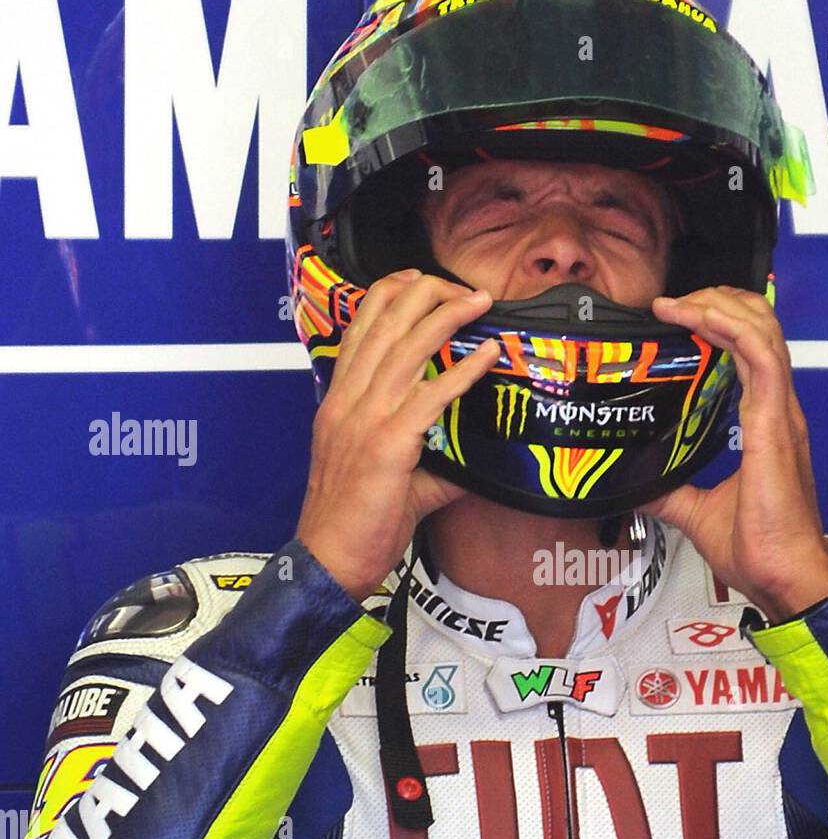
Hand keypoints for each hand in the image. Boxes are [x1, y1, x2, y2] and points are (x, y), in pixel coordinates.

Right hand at [295, 270, 498, 601]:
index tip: (417, 279)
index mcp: (339, 402)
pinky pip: (429, 397)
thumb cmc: (354, 523)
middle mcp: (348, 401)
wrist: (329, 559)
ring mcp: (365, 420)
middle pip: (383, 326)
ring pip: (405, 349)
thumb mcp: (391, 477)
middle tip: (460, 285)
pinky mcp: (387, 445)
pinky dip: (461, 371)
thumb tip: (471, 461)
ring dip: (446, 317)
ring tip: (479, 300)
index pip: (360, 331)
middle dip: (423, 294)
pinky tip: (487, 355)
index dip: (388, 296)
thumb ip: (430, 461)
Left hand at [641, 286, 827, 622]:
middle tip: (673, 303)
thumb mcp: (697, 511)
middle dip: (718, 302)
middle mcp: (777, 409)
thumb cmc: (758, 549)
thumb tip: (633, 484)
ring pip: (762, 330)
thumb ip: (669, 490)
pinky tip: (700, 318)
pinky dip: (731, 328)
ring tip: (679, 302)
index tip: (674, 319)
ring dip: (719, 306)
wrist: (784, 577)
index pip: (750, 350)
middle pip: (759, 327)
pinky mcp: (775, 424)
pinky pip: (761, 355)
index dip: (717, 324)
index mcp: (765, 423)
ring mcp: (780, 413)